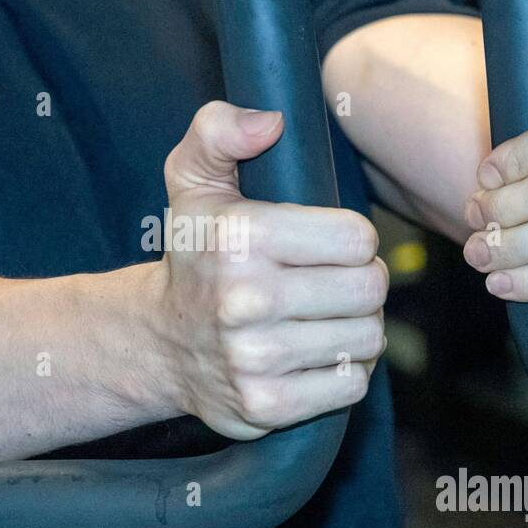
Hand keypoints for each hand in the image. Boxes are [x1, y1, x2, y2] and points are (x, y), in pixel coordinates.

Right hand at [155, 101, 385, 439]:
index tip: (322, 246)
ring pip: (367, 338)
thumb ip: (219, 130)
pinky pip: (350, 385)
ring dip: (357, 328)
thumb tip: (270, 121)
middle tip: (330, 284)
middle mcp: (245, 300)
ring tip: (324, 319)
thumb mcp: (193, 181)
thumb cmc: (195, 256)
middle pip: (370, 290)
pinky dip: (343, 371)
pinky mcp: (267, 406)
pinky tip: (314, 356)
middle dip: (360, 284)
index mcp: (240, 237)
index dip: (350, 240)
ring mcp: (256, 359)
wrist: (158, 343)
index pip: (358, 239)